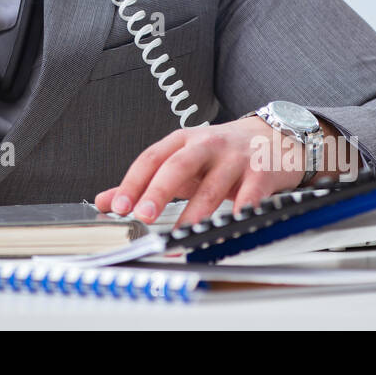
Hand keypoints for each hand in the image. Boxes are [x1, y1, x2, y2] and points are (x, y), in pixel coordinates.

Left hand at [93, 116, 310, 229]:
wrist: (270, 137)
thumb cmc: (219, 153)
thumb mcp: (179, 160)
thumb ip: (142, 181)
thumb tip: (105, 200)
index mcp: (181, 141)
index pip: (151, 158)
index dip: (133, 182)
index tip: (118, 207)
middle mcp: (206, 145)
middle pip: (178, 166)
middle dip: (158, 191)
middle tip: (143, 216)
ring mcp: (234, 158)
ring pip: (212, 187)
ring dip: (194, 215)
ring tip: (180, 237)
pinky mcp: (261, 173)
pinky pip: (249, 196)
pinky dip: (238, 212)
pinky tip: (228, 227)